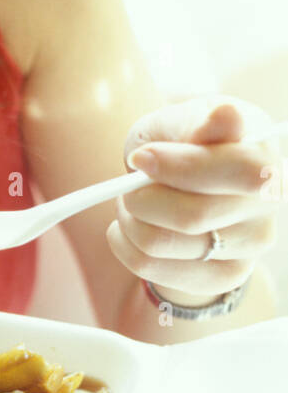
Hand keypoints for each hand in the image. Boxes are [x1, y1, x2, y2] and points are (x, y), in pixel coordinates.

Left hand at [107, 98, 279, 306]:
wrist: (184, 188)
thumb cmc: (181, 144)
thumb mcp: (179, 121)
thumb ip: (196, 122)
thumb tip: (225, 116)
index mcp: (262, 154)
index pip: (235, 170)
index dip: (179, 166)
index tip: (139, 159)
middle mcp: (268, 202)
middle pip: (193, 217)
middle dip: (142, 198)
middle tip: (129, 185)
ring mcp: (252, 243)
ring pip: (164, 244)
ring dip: (130, 221)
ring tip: (131, 204)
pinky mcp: (226, 276)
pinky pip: (154, 270)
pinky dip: (125, 246)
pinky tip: (128, 228)